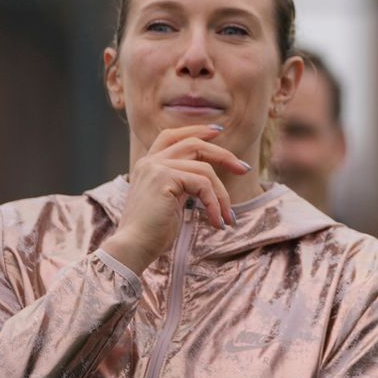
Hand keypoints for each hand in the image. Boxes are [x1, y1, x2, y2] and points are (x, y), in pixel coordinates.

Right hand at [101, 124, 247, 273]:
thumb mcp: (170, 201)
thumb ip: (182, 185)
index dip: (196, 130)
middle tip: (244, 168)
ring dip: (222, 194)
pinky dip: (215, 204)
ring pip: (204, 169)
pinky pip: (203, 185)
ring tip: (227, 218)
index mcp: (148, 164)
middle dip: (223, 154)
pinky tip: (216, 223)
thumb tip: (207, 180)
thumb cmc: (153, 232)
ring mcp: (156, 167)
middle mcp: (150, 161)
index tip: (218, 131)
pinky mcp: (164, 178)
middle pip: (193, 144)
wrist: (133, 248)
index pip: (172, 136)